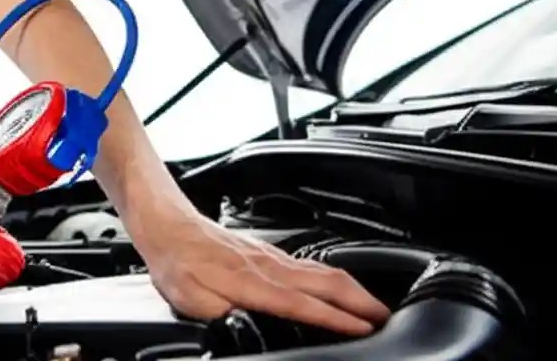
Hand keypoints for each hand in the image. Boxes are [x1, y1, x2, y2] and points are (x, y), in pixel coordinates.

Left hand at [138, 207, 390, 335]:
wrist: (166, 223)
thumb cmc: (175, 261)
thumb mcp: (191, 301)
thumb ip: (224, 318)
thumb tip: (247, 331)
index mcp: (253, 282)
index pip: (305, 306)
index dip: (338, 321)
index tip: (365, 332)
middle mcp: (270, 266)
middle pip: (330, 283)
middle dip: (364, 303)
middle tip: (390, 321)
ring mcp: (272, 256)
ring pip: (325, 272)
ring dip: (355, 291)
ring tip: (376, 309)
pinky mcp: (268, 252)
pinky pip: (312, 266)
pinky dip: (336, 280)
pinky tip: (339, 289)